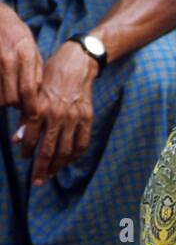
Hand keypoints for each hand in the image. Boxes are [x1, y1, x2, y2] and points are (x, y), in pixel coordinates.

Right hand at [0, 2, 42, 119]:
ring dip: (4, 100)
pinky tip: (1, 85)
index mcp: (25, 54)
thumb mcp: (32, 47)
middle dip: (16, 104)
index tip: (34, 115)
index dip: (31, 106)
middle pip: (11, 98)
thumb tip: (36, 96)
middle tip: (18, 100)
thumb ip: (35, 71)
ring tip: (8, 89)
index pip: (29, 89)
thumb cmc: (15, 33)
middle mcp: (8, 59)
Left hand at [17, 41, 95, 185]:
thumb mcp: (34, 92)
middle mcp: (57, 115)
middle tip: (36, 182)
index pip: (31, 139)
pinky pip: (82, 142)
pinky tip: (68, 161)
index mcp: (41, 108)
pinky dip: (75, 155)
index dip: (27, 153)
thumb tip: (18, 139)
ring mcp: (74, 117)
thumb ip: (26, 117)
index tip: (24, 160)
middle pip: (48, 150)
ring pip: (65, 150)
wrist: (78, 62)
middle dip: (41, 169)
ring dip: (57, 166)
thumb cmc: (51, 75)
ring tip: (51, 174)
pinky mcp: (87, 117)